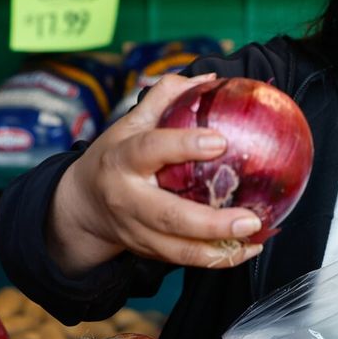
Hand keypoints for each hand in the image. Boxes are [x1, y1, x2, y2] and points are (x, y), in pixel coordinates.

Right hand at [46, 73, 264, 275]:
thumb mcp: (128, 124)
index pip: (150, 150)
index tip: (220, 141)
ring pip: (179, 250)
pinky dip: (220, 258)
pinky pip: (186, 260)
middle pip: (169, 216)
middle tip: (250, 217)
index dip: (183, 145)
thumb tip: (207, 77)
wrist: (80, 207)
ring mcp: (137, 231)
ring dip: (221, 249)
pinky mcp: (149, 252)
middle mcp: (128, 199)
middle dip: (211, 222)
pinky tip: (250, 248)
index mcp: (122, 159)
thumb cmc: (113, 158)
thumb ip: (164, 96)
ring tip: (257, 237)